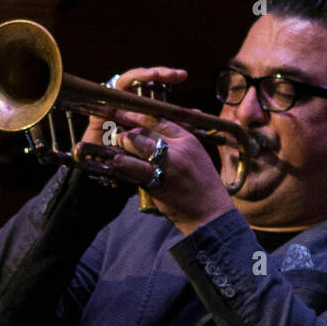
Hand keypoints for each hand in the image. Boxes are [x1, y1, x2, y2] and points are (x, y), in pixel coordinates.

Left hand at [78, 67, 234, 233]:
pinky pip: (135, 169)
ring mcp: (167, 166)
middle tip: (118, 132)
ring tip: (116, 145)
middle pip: (146, 130)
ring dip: (124, 144)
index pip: (161, 120)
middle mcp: (178, 149)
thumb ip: (181, 143)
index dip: (141, 115)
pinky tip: (116, 161)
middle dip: (129, 130)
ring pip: (139, 145)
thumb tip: (162, 131)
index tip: (128, 113)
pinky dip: (124, 164)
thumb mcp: (198, 157)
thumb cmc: (204, 186)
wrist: (210, 212)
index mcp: (189, 140)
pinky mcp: (158, 183)